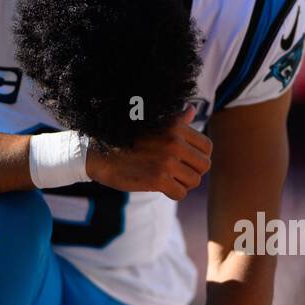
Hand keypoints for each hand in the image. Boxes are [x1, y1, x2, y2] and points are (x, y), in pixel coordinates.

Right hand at [86, 106, 211, 200]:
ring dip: (183, 184)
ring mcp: (167, 161)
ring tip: (169, 180)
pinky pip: (180, 194)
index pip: (207, 147)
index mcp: (175, 127)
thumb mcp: (152, 123)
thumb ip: (176, 121)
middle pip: (204, 166)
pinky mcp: (157, 179)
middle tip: (178, 174)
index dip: (199, 157)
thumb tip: (191, 110)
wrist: (97, 153)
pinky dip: (173, 194)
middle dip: (194, 172)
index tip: (186, 161)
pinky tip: (162, 187)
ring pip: (194, 181)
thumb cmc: (126, 139)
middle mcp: (174, 142)